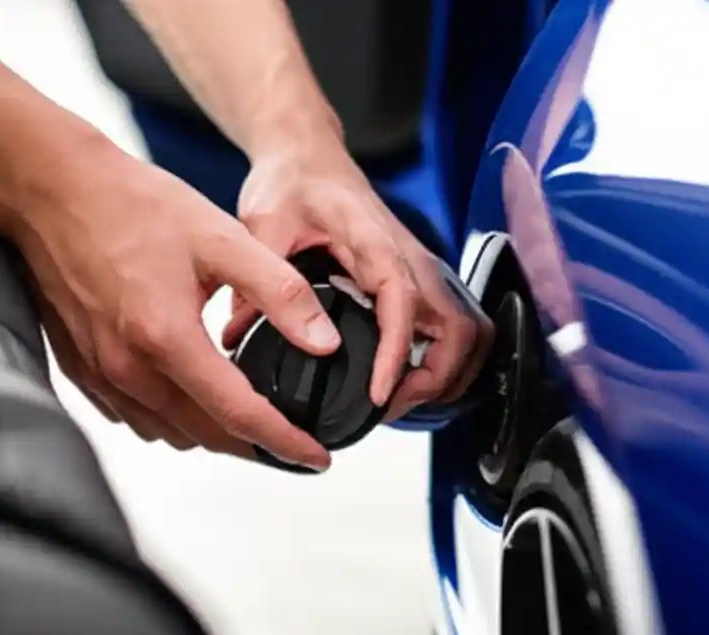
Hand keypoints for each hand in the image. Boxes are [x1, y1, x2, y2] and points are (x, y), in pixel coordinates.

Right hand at [12, 142, 340, 469]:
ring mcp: (99, 373)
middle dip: (253, 444)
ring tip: (241, 411)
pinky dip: (168, 416)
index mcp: (167, 338)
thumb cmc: (128, 204)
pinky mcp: (80, 369)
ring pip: (167, 432)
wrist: (50, 190)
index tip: (315, 457)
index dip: (284, 442)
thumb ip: (279, 293)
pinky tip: (186, 390)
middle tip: (288, 437)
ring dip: (209, 431)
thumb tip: (322, 342)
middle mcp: (128, 368)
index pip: (239, 416)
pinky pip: (133, 416)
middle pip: (205, 435)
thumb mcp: (221, 238)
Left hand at [224, 142, 494, 419]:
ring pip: (465, 330)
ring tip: (398, 400)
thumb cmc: (292, 181)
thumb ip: (257, 278)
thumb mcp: (264, 224)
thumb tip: (242, 334)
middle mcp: (409, 257)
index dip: (397, 355)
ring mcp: (417, 269)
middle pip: (460, 328)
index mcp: (376, 242)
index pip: (404, 305)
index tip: (380, 393)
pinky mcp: (413, 279)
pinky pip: (448, 325)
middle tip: (389, 406)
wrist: (307, 155)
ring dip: (445, 372)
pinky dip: (438, 359)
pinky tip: (402, 380)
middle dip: (435, 377)